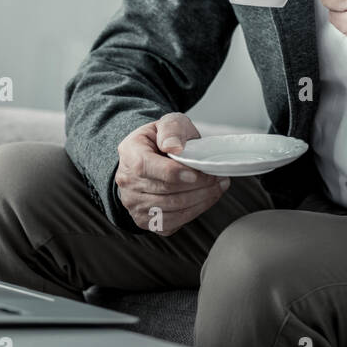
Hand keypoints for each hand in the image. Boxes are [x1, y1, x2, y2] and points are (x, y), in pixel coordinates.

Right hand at [115, 113, 229, 234]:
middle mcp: (127, 182)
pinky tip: (206, 199)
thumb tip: (174, 147)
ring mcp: (134, 204)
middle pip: (164, 192)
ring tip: (218, 187)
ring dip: (200, 200)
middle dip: (198, 186)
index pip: (147, 167)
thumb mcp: (169, 123)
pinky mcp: (145, 220)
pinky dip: (193, 212)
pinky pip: (172, 223)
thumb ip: (171, 130)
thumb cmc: (163, 140)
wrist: (152, 157)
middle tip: (219, 178)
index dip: (175, 173)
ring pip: (170, 209)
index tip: (198, 174)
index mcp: (130, 153)